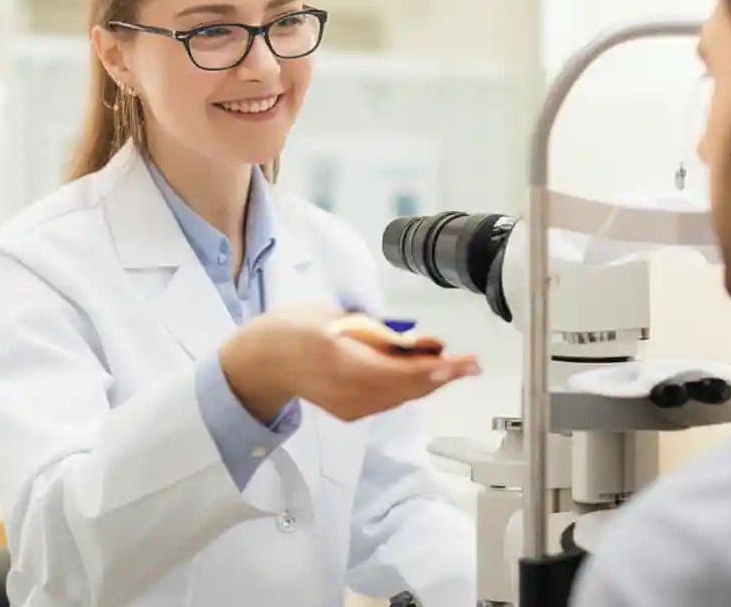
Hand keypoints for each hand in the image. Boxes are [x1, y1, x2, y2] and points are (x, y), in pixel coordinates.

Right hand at [220, 306, 479, 422]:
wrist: (261, 361)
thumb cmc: (294, 328)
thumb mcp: (335, 317)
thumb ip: (377, 332)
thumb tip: (418, 343)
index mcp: (343, 361)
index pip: (403, 372)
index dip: (440, 369)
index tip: (468, 363)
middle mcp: (349, 392)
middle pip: (409, 389)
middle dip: (442, 375)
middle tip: (469, 362)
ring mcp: (350, 408)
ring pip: (403, 397)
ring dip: (429, 381)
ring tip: (451, 364)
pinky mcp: (351, 413)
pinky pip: (391, 400)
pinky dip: (409, 387)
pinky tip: (421, 372)